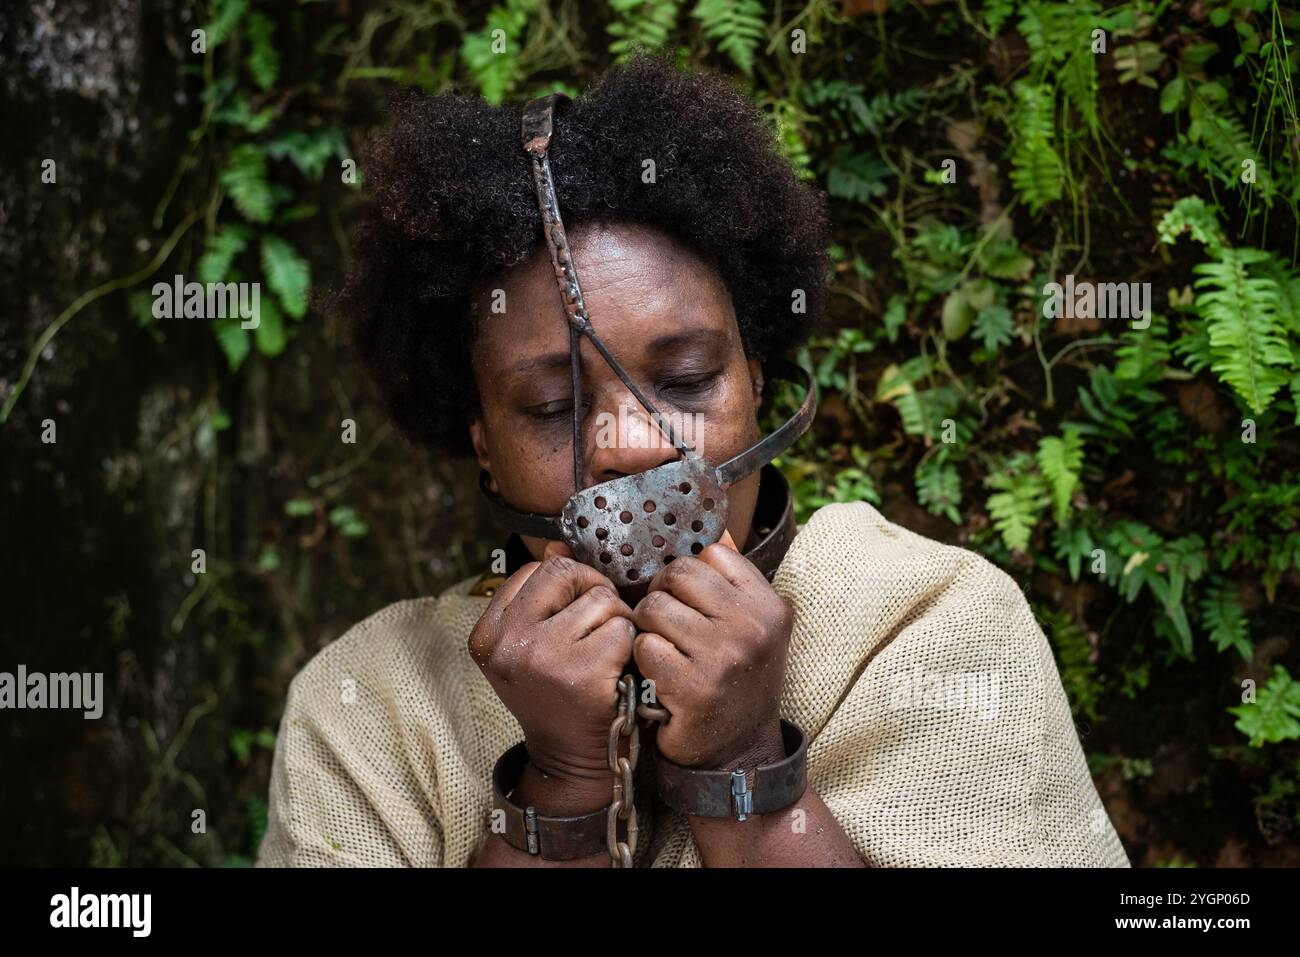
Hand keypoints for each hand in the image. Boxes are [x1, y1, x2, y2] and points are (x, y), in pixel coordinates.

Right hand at [468, 541, 635, 797]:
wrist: (570, 760)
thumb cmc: (556, 696)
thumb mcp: (532, 645)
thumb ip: (542, 597)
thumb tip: (558, 546)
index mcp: (487, 634)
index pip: (536, 571)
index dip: (567, 584)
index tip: (575, 613)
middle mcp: (506, 644)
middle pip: (565, 573)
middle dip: (593, 591)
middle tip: (599, 624)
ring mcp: (540, 658)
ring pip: (599, 599)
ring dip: (615, 621)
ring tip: (605, 653)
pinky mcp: (580, 673)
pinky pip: (621, 629)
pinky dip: (627, 646)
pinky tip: (615, 670)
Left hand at [631, 529, 792, 768]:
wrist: (739, 753)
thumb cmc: (737, 681)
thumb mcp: (751, 627)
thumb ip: (734, 580)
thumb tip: (716, 534)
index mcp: (768, 606)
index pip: (710, 554)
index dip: (687, 573)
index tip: (687, 598)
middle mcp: (752, 627)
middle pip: (676, 574)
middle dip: (660, 596)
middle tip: (665, 624)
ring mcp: (724, 657)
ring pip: (654, 608)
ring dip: (647, 629)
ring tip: (663, 650)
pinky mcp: (694, 687)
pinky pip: (644, 647)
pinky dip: (643, 661)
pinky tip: (659, 676)